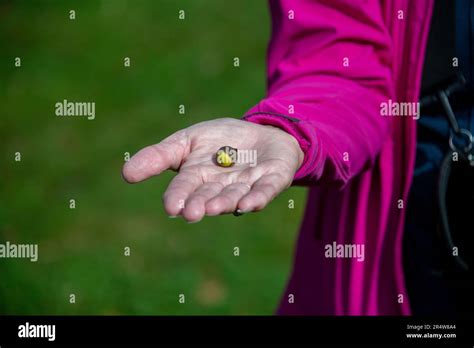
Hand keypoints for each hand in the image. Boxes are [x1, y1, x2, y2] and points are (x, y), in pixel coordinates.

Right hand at [122, 118, 303, 221]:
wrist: (259, 132)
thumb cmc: (220, 140)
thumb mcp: (186, 141)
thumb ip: (159, 156)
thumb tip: (125, 173)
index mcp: (199, 178)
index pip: (185, 188)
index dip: (178, 196)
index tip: (171, 207)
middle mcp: (221, 187)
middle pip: (209, 196)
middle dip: (201, 204)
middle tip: (192, 213)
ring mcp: (247, 185)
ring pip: (234, 196)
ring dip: (225, 202)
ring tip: (215, 207)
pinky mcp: (272, 180)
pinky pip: (265, 191)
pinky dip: (257, 197)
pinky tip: (249, 204)